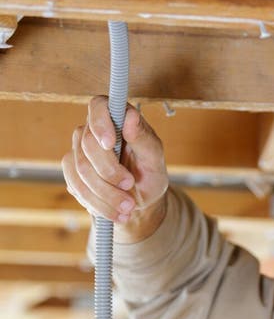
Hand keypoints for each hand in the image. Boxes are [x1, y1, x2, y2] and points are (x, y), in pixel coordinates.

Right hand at [62, 96, 168, 241]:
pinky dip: (98, 203)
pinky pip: (77, 187)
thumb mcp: (155, 158)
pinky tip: (114, 211)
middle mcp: (92, 130)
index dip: (100, 124)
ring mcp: (78, 151)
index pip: (98, 107)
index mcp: (115, 117)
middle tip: (130, 186)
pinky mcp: (72, 173)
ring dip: (105, 193)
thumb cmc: (149, 173)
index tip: (110, 144)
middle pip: (87, 145)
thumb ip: (144, 138)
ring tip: (127, 207)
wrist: (138, 199)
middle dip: (109, 171)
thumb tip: (131, 117)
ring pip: (81, 170)